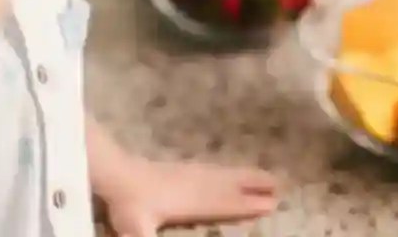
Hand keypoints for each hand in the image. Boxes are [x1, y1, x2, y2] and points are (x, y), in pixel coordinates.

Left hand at [100, 158, 278, 236]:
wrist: (116, 172)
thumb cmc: (129, 204)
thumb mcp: (137, 228)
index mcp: (194, 201)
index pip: (227, 203)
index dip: (248, 204)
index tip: (273, 204)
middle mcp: (197, 185)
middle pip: (232, 185)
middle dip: (256, 185)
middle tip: (282, 184)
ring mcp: (190, 175)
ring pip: (225, 175)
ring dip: (246, 175)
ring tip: (268, 175)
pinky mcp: (180, 169)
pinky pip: (213, 170)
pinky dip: (228, 171)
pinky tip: (229, 172)